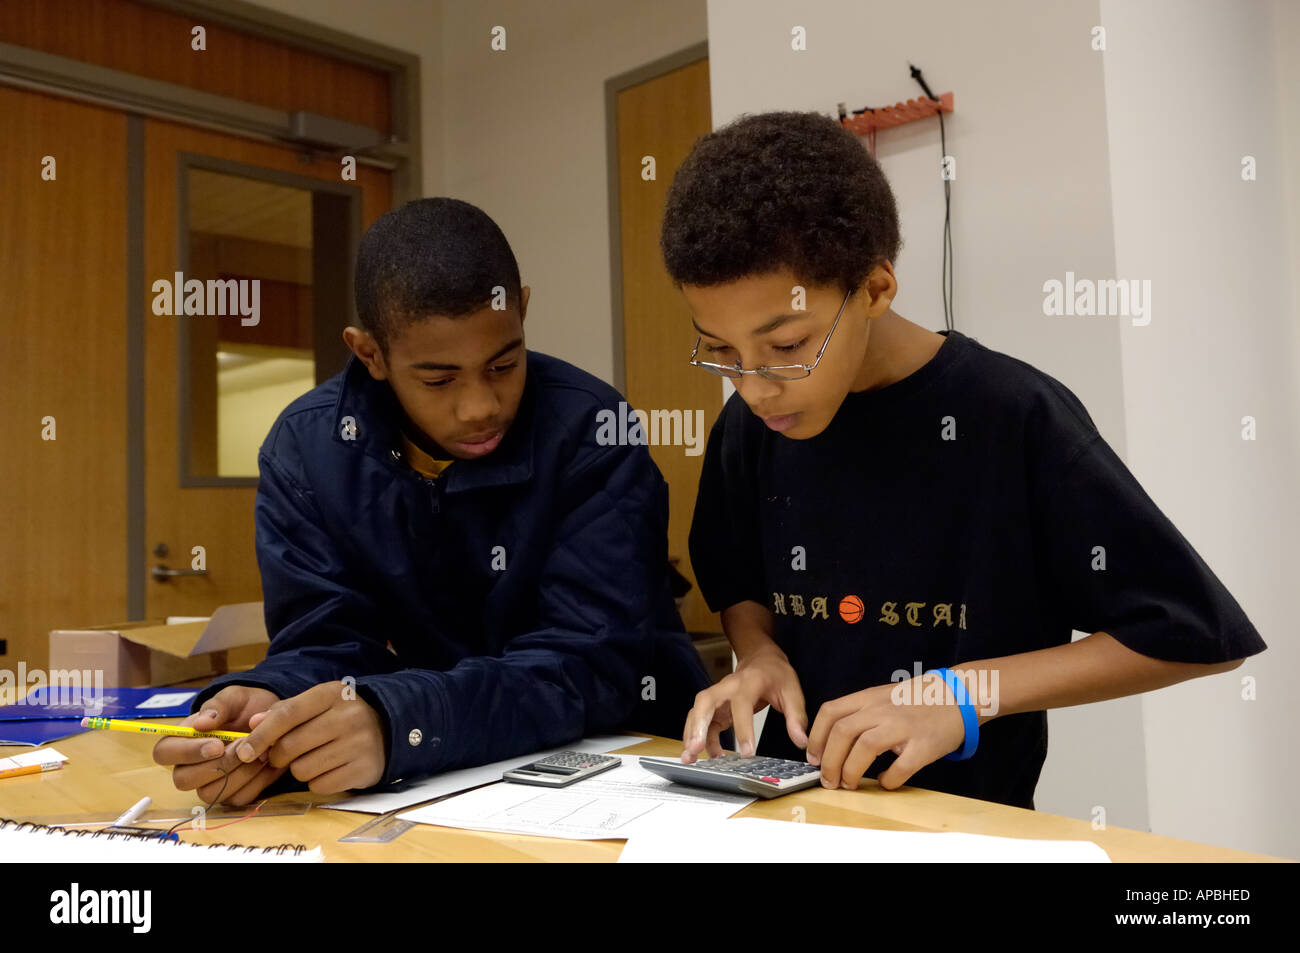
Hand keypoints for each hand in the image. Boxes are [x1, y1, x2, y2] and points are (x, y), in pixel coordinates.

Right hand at [154, 684, 283, 805]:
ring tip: (259, 753)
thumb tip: (201, 723)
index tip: (217, 744)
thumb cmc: (244, 708)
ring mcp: (208, 784)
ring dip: (237, 774)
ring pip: (209, 794)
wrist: (273, 721)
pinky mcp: (231, 795)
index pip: (164, 753)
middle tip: (244, 746)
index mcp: (180, 740)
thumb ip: (218, 706)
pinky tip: (267, 763)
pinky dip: (255, 781)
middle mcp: (189, 767)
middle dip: (217, 765)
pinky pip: (237, 799)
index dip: (187, 752)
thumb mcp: (234, 698)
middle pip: (183, 780)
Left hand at [230, 681, 386, 794]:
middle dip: (278, 756)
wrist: (388, 730)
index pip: (288, 713)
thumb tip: (253, 724)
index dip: (262, 734)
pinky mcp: (363, 769)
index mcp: (333, 694)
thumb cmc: (341, 717)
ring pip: (302, 769)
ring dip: (299, 769)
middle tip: (283, 755)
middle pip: (291, 745)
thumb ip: (284, 711)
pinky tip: (329, 769)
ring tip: (313, 759)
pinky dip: (317, 781)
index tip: (244, 751)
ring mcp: (358, 744)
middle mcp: (348, 717)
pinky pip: (320, 785)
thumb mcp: (317, 704)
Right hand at [681, 647, 807, 761]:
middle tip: (695, 749)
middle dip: (697, 726)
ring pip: (696, 711)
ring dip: (691, 734)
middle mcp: (727, 687)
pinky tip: (708, 755)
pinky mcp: (715, 707)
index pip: (741, 704)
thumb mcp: (792, 691)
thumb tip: (800, 741)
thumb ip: (796, 717)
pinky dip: (700, 738)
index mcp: (749, 681)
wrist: (762, 659)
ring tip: (689, 756)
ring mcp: (718, 696)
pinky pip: (701, 722)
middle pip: (705, 702)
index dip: (743, 728)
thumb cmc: (776, 674)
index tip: (747, 752)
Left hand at [805, 672, 966, 790]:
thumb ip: (859, 713)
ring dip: (850, 771)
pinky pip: (900, 768)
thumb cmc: (916, 701)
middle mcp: (882, 709)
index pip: (830, 712)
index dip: (816, 737)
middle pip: (842, 732)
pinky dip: (887, 780)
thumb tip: (831, 743)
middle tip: (828, 780)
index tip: (812, 758)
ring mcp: (903, 726)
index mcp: (869, 698)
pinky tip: (884, 782)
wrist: (957, 695)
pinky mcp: (923, 745)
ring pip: (865, 748)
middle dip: (829, 761)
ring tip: (848, 784)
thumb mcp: (882, 697)